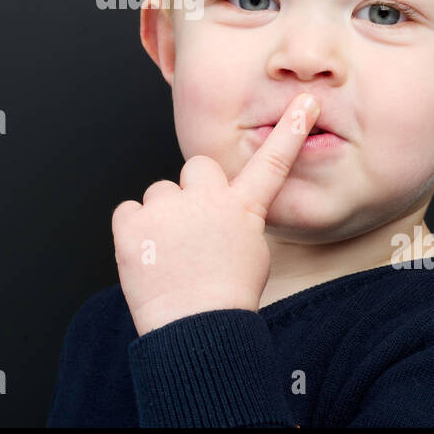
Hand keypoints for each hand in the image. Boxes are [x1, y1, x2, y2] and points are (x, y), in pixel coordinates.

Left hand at [112, 92, 319, 336]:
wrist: (196, 331)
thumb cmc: (225, 299)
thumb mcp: (251, 254)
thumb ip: (237, 220)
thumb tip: (220, 210)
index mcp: (242, 209)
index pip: (272, 162)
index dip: (290, 130)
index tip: (305, 102)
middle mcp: (205, 200)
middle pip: (197, 168)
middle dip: (193, 190)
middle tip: (193, 227)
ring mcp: (166, 209)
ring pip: (159, 193)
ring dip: (162, 217)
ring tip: (170, 255)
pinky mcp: (132, 224)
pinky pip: (128, 212)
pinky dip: (133, 232)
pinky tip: (148, 257)